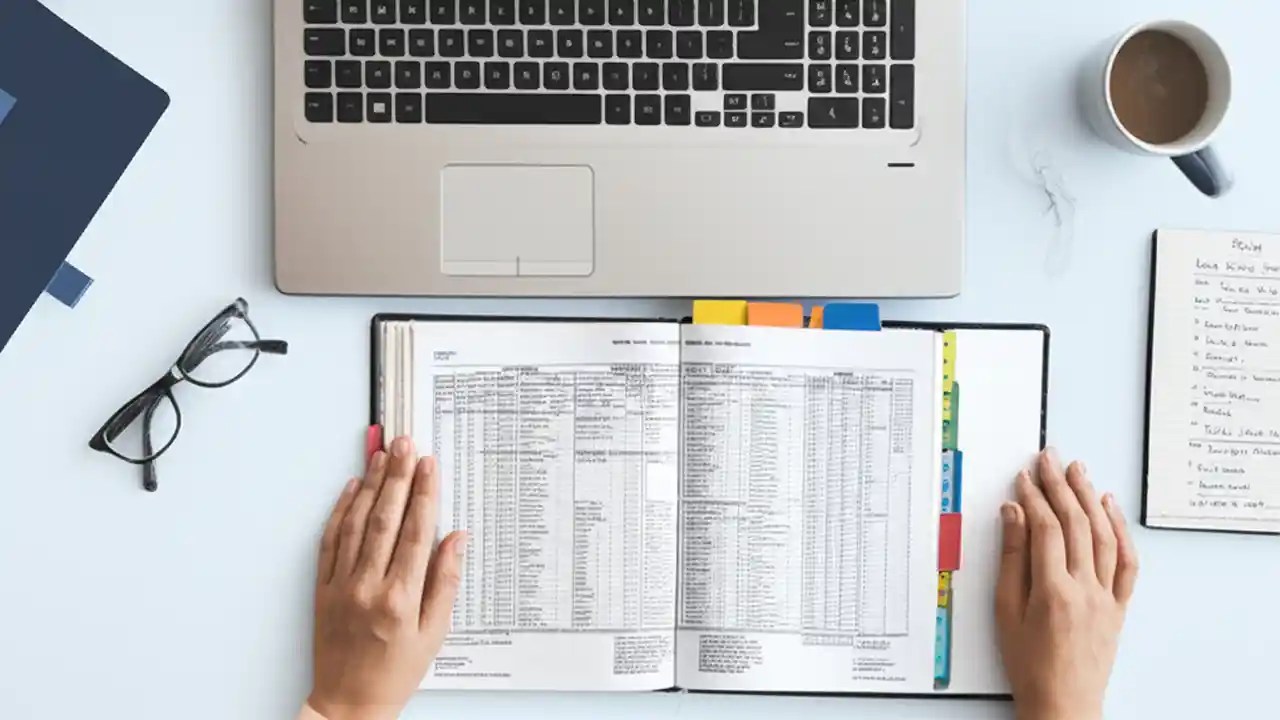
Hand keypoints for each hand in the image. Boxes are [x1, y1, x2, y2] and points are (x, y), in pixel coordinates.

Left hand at [307, 437, 466, 719]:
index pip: (414, 532)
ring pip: (356, 524)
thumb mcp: (435, 634)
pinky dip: (341, 511)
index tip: (429, 465)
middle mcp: (368, 587)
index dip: (423, 494)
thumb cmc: (396, 672)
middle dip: (397, 477)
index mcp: (401, 599)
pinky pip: (330, 541)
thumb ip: (445, 583)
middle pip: (384, 519)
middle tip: (405, 444)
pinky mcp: (322, 589)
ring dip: (370, 485)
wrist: (348, 703)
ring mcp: (341, 586)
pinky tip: (351, 489)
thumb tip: (456, 540)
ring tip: (381, 456)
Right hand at [996, 450, 1138, 719]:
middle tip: (1049, 459)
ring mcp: (1107, 597)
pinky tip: (1110, 508)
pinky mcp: (1120, 606)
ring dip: (1091, 498)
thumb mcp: (1006, 611)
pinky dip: (1121, 531)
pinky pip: (1127, 562)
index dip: (1034, 497)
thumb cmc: (1029, 664)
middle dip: (1061, 486)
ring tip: (1078, 472)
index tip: (1023, 476)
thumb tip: (1013, 514)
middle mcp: (1086, 590)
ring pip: (1105, 536)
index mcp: (1053, 592)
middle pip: (1077, 524)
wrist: (1063, 703)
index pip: (1046, 528)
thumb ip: (1012, 558)